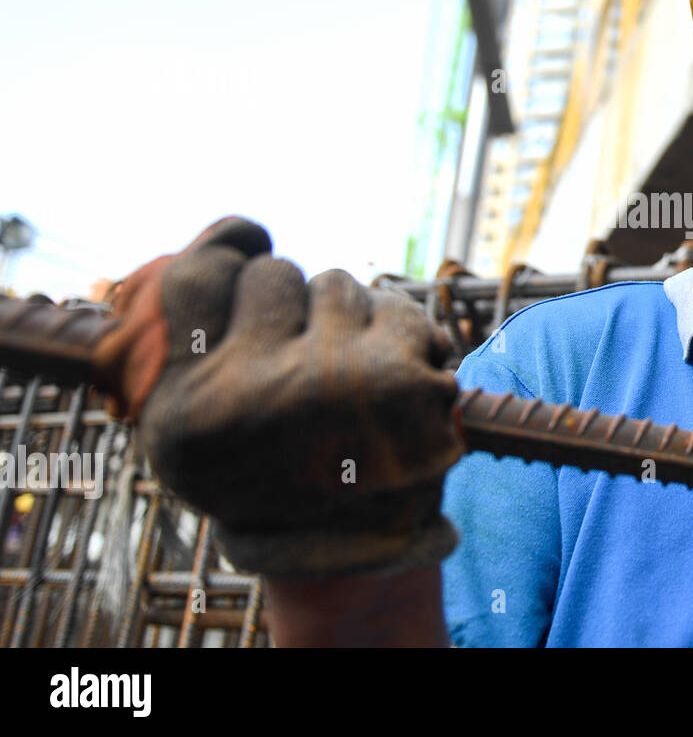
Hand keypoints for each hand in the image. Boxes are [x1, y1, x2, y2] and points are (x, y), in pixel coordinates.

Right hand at [93, 216, 464, 578]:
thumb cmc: (268, 476)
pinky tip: (394, 382)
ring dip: (345, 318)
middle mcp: (254, 395)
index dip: (228, 244)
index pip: (198, 275)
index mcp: (189, 409)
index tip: (248, 239)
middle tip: (303, 364)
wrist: (355, 557)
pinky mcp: (404, 382)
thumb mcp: (194, 432)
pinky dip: (400, 333)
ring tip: (347, 382)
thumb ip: (186, 343)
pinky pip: (396, 306)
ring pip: (337, 283)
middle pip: (273, 274)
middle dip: (291, 305)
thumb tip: (233, 237)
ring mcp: (333, 385)